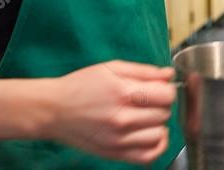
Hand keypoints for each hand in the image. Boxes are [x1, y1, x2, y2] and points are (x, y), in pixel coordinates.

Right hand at [45, 60, 176, 164]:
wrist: (54, 110)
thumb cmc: (81, 85)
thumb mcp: (111, 68)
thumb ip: (144, 72)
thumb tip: (169, 75)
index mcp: (123, 93)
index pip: (167, 96)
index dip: (166, 90)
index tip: (159, 89)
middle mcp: (123, 119)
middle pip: (164, 114)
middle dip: (160, 105)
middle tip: (147, 101)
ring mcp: (119, 140)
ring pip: (160, 134)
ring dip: (157, 124)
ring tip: (145, 117)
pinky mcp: (114, 154)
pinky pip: (148, 156)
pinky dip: (156, 146)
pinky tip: (149, 134)